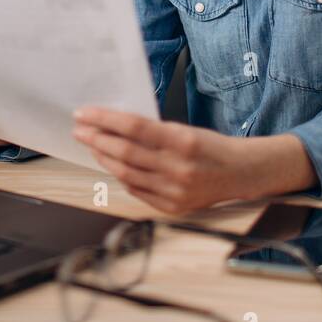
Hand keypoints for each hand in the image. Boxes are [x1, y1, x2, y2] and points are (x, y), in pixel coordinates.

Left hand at [72, 108, 318, 213]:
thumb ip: (153, 131)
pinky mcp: (172, 207)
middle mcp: (178, 168)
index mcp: (182, 142)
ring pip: (126, 173)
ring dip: (103, 158)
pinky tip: (111, 165)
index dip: (105, 120)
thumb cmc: (211, 147)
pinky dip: (121, 177)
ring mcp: (174, 191)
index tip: (84, 113)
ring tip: (92, 145)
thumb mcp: (185, 130)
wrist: (241, 174)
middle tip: (80, 129)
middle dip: (96, 139)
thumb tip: (114, 126)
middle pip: (125, 152)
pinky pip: (136, 191)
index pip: (134, 128)